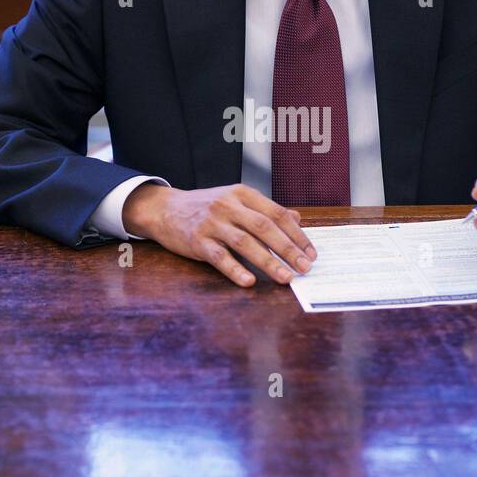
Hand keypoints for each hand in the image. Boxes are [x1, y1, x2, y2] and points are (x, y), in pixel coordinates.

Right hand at [121, 182, 316, 287]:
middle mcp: (229, 206)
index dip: (297, 234)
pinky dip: (235, 270)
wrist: (165, 209)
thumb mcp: (236, 201)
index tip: (311, 253)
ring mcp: (212, 223)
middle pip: (264, 227)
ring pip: (245, 243)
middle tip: (304, 267)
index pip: (276, 213)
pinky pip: (219, 257)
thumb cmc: (206, 207)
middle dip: (288, 249)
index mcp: (242, 194)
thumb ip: (265, 210)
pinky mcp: (197, 241)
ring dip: (268, 261)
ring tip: (285, 277)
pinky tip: (249, 281)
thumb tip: (296, 219)